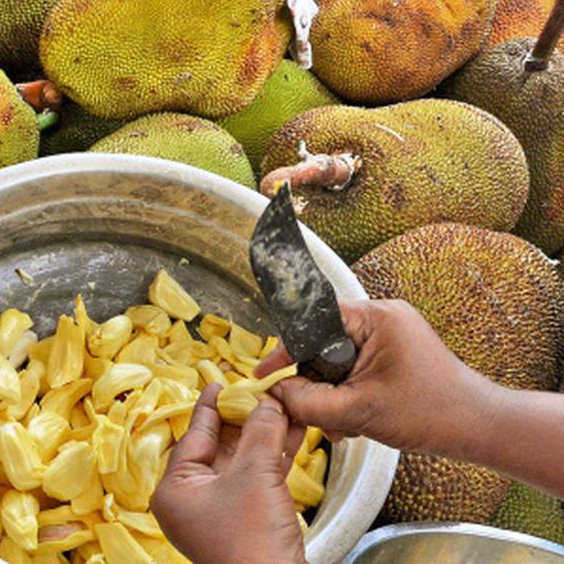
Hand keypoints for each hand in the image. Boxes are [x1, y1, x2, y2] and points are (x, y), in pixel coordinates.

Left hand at [151, 385, 307, 563]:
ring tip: (284, 407)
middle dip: (245, 419)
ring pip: (241, 461)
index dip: (211, 407)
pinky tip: (292, 433)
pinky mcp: (246, 520)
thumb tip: (267, 402)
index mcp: (175, 490)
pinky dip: (273, 457)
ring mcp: (218, 512)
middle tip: (262, 393)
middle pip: (218, 446)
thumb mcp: (254, 475)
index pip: (193, 436)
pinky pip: (256, 478)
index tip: (221, 383)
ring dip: (265, 435)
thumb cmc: (252, 542)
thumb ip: (261, 432)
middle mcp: (191, 501)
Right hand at [255, 299, 499, 456]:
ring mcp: (391, 333)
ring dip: (332, 393)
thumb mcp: (357, 410)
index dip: (285, 349)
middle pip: (323, 342)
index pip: (312, 320)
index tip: (265, 374)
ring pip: (338, 359)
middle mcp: (383, 317)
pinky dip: (349, 392)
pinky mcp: (395, 351)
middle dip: (315, 381)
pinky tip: (355, 418)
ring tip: (342, 424)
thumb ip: (308, 400)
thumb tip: (275, 392)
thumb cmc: (429, 414)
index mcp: (376, 317)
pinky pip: (356, 366)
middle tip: (313, 412)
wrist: (478, 428)